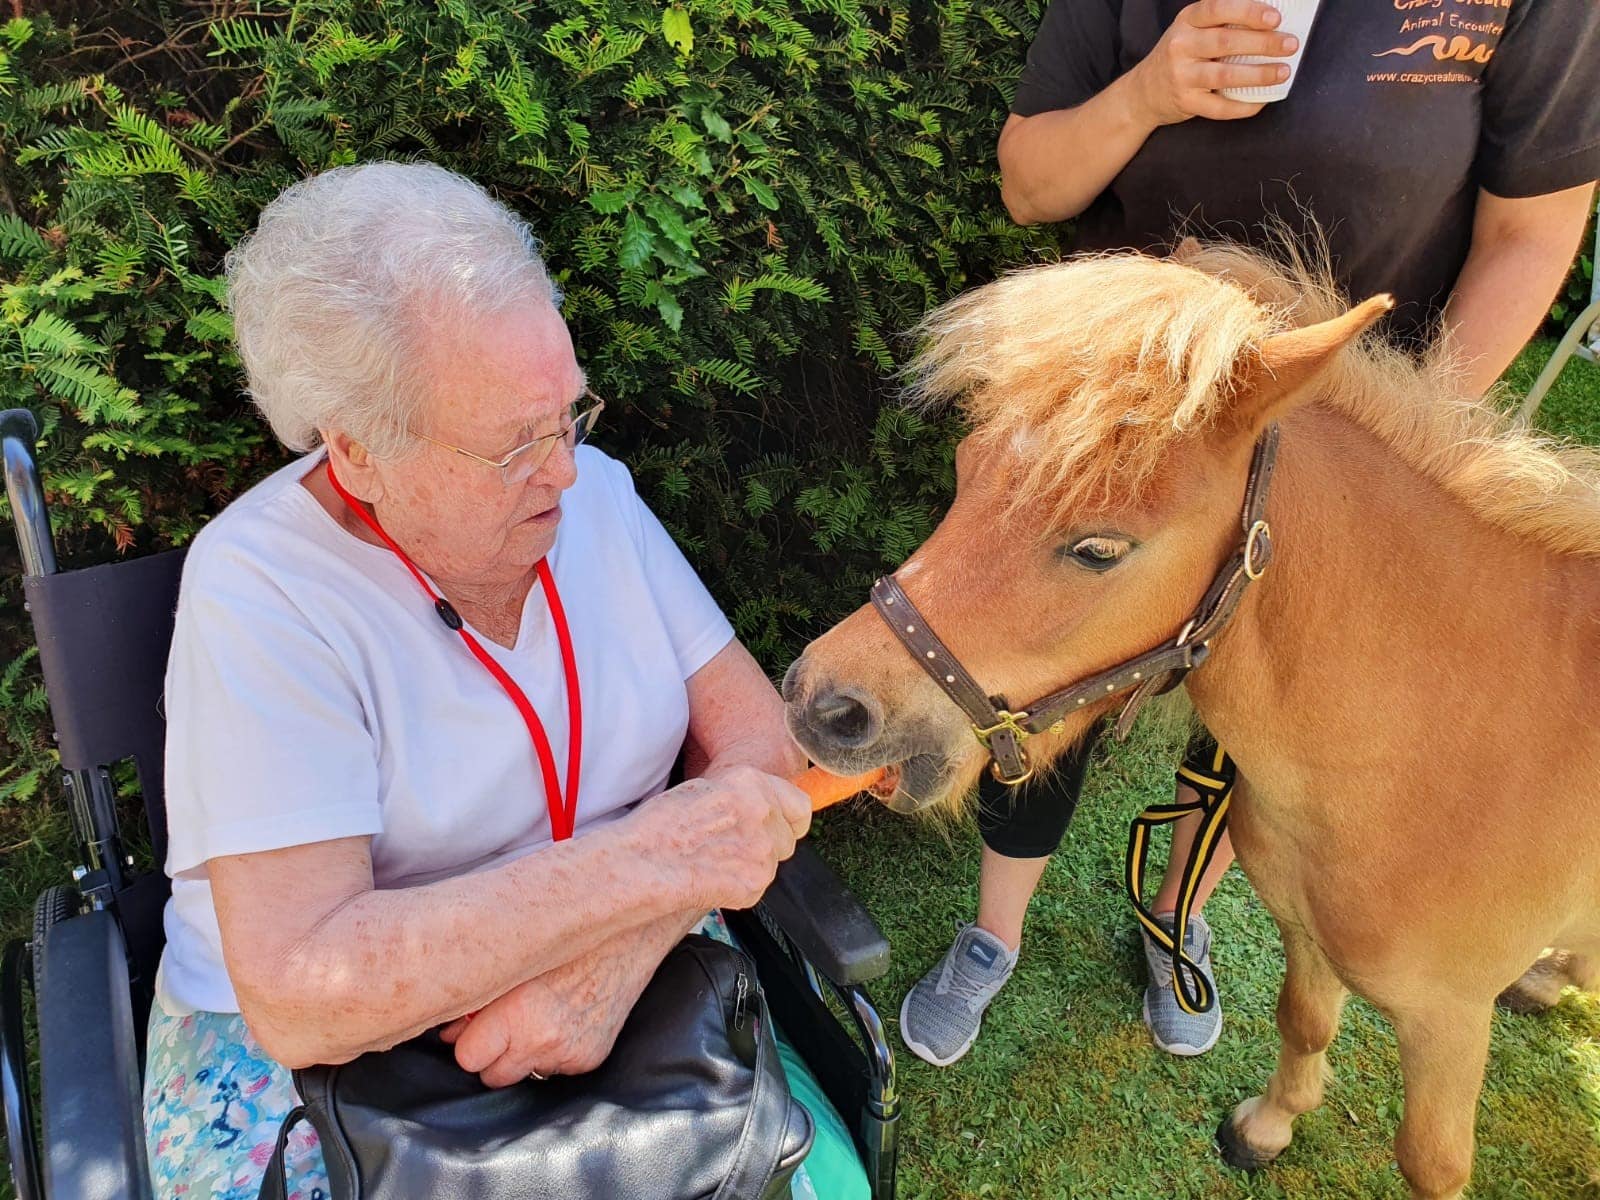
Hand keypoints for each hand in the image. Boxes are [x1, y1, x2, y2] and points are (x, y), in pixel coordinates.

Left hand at [440, 947, 642, 1085]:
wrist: (630, 934)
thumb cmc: (568, 938)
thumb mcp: (515, 959)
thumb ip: (479, 996)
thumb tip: (449, 1030)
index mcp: (517, 1013)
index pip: (467, 1057)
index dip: (468, 1040)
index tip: (473, 1026)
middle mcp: (543, 1041)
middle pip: (492, 1076)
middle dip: (492, 1055)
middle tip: (503, 1025)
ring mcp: (569, 1054)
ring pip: (523, 1074)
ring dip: (524, 1055)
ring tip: (538, 1018)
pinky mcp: (590, 1059)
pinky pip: (555, 1069)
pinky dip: (554, 1051)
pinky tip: (564, 1020)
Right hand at [636, 765, 810, 910]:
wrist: (645, 862)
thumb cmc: (661, 825)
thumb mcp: (705, 788)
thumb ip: (741, 795)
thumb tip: (759, 806)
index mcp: (751, 782)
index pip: (800, 804)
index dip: (789, 818)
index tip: (781, 825)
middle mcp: (765, 812)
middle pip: (788, 837)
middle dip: (768, 844)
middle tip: (735, 848)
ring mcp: (764, 849)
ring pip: (773, 862)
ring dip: (753, 864)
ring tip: (718, 862)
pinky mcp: (756, 882)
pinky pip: (757, 885)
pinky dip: (740, 886)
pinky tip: (713, 878)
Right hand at [1125, 0, 1298, 126]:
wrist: (1144, 92)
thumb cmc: (1181, 55)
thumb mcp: (1192, 29)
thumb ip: (1221, 22)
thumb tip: (1272, 18)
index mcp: (1187, 21)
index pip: (1218, 9)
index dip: (1247, 11)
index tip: (1275, 17)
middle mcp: (1181, 46)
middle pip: (1225, 42)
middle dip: (1263, 43)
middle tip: (1291, 44)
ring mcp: (1181, 76)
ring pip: (1224, 75)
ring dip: (1258, 74)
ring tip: (1283, 72)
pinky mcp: (1185, 102)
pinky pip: (1219, 107)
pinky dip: (1243, 106)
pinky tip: (1262, 101)